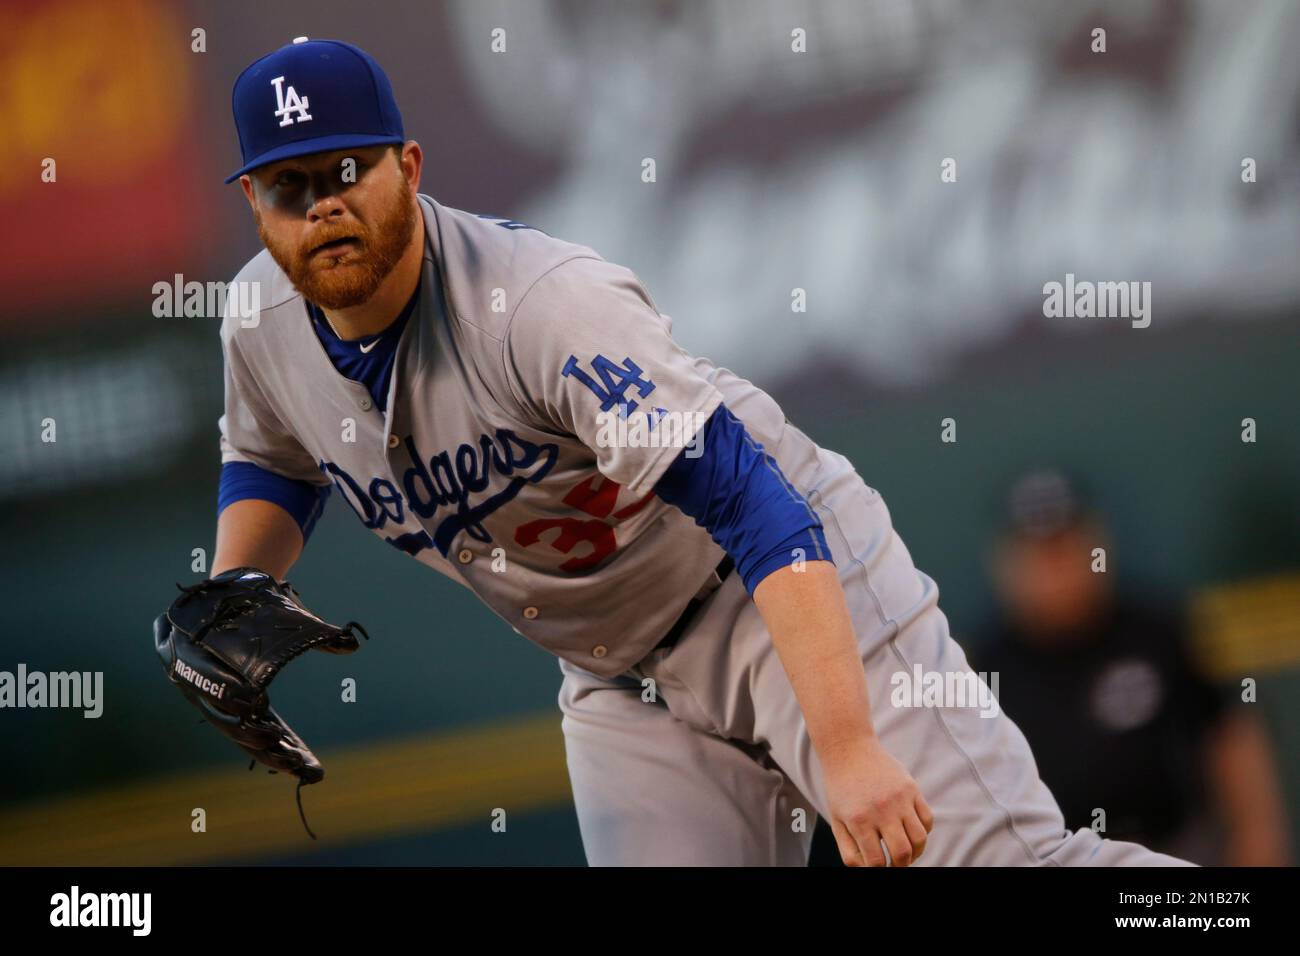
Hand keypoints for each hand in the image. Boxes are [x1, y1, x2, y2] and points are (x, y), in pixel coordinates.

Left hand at [821, 735, 933, 866]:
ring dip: (916, 852)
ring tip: (907, 854)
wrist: (849, 750)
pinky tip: (911, 834)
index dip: (880, 870)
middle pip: (903, 852)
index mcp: (859, 820)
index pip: (877, 861)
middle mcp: (881, 809)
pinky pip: (927, 819)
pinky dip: (923, 832)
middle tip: (896, 865)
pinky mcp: (912, 788)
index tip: (881, 868)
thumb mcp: (837, 820)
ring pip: (920, 838)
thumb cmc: (841, 789)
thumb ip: (849, 850)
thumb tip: (868, 870)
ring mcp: (899, 798)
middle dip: (901, 866)